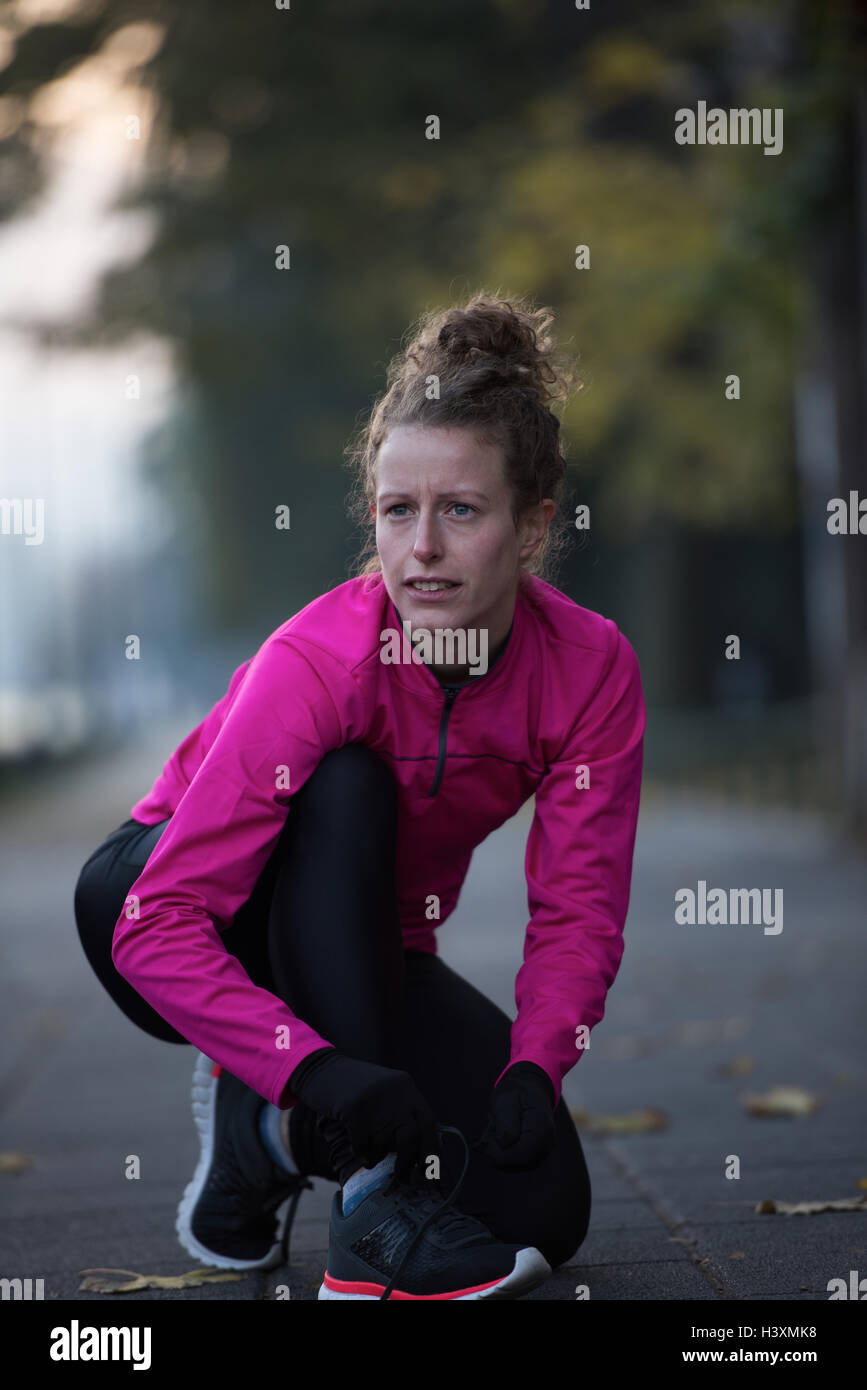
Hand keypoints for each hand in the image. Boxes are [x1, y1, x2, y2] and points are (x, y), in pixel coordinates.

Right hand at [288, 1050, 439, 1180]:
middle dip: (407, 1161)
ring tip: (370, 1151)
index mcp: (406, 1087)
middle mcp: (395, 1091)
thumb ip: (401, 1115)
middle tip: (402, 1175)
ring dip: (377, 1154)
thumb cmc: (354, 1087)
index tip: (427, 1172)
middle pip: (411, 1136)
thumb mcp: (385, 1093)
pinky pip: (362, 1144)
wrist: (322, 1069)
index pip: (428, 1124)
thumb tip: (418, 1154)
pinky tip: (356, 1145)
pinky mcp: (353, 1107)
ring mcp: (374, 1098)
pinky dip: (360, 1151)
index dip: (430, 1151)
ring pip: (383, 1143)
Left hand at [472, 1062, 556, 1170]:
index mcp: (541, 1128)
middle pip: (518, 1163)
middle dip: (497, 1152)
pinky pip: (514, 1162)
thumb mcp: (507, 1098)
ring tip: (495, 1128)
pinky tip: (498, 1135)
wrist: (530, 1089)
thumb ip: (506, 1121)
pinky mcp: (534, 1155)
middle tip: (489, 1130)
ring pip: (514, 1165)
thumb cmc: (518, 1092)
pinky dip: (501, 1152)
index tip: (484, 1144)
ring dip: (498, 1151)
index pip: (522, 1155)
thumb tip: (504, 1144)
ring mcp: (541, 1151)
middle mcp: (546, 1144)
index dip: (500, 1155)